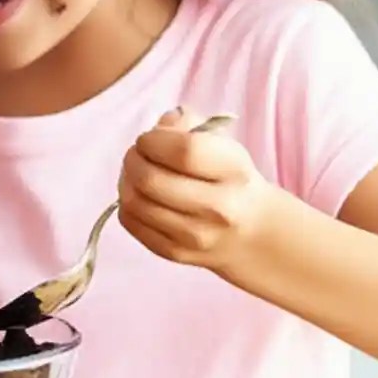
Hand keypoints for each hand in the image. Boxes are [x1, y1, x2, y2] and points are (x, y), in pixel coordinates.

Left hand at [118, 106, 277, 274]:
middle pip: (150, 179)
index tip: (150, 138)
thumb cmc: (229, 178)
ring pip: (134, 201)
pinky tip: (140, 194)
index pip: (183, 151)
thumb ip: (187, 125)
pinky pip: (130, 221)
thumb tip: (158, 128)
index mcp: (234, 172)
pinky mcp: (175, 252)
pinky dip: (126, 202)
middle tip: (137, 154)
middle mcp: (218, 208)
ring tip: (136, 172)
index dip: (154, 139)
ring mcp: (196, 235)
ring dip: (126, 179)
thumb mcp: (222, 144)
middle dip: (133, 158)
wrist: (252, 231)